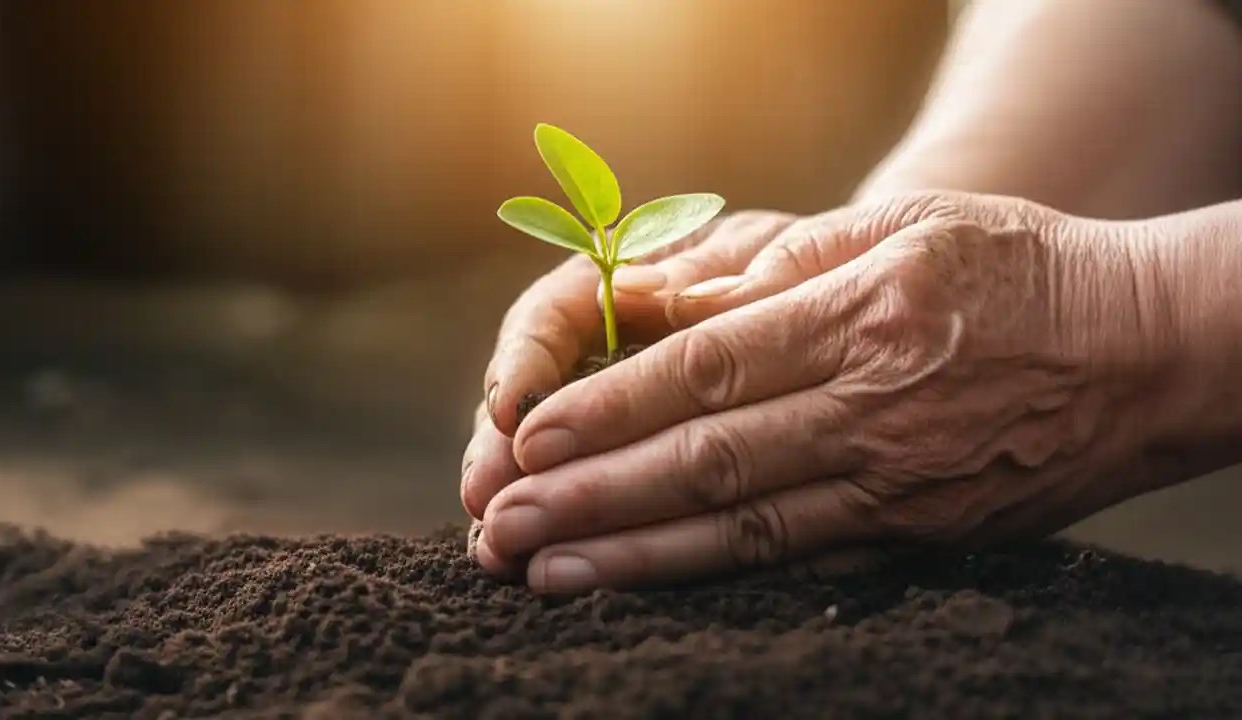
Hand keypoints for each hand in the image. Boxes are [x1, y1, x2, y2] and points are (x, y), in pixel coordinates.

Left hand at [476, 191, 1186, 592]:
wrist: (1149, 351)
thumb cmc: (1023, 269)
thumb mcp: (913, 224)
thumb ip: (794, 262)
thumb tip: (683, 298)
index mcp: (861, 315)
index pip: (707, 370)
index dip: (608, 407)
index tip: (527, 436)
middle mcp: (873, 407)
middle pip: (707, 459)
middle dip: (593, 494)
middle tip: (502, 521)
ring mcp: (898, 482)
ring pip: (745, 526)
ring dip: (635, 553)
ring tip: (547, 571)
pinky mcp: (920, 534)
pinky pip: (805, 562)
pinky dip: (720, 577)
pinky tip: (654, 587)